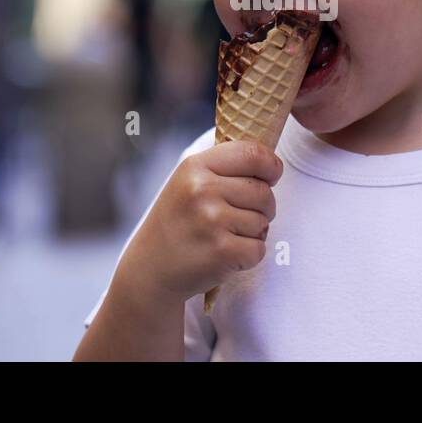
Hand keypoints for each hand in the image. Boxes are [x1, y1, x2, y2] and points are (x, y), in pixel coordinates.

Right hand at [115, 140, 281, 305]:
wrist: (150, 268)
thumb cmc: (178, 222)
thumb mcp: (188, 182)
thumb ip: (224, 168)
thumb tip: (272, 163)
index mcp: (195, 166)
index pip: (252, 154)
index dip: (270, 166)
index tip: (271, 177)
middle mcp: (202, 189)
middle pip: (264, 192)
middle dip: (263, 207)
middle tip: (240, 217)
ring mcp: (211, 221)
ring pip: (263, 222)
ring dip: (253, 233)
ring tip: (225, 236)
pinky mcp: (222, 251)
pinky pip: (259, 249)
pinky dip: (249, 256)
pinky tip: (225, 255)